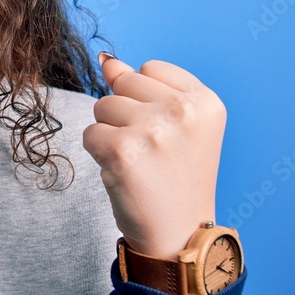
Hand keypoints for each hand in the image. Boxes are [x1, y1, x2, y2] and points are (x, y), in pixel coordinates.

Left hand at [82, 52, 225, 258]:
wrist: (179, 235)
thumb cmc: (176, 177)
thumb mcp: (176, 126)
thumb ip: (142, 86)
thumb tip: (106, 59)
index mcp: (204, 101)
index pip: (149, 68)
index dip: (146, 99)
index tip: (166, 131)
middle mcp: (183, 111)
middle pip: (122, 83)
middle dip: (126, 113)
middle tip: (151, 150)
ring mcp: (153, 130)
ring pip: (102, 106)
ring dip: (110, 133)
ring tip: (138, 161)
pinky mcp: (124, 151)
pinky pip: (89, 134)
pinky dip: (98, 153)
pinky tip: (123, 173)